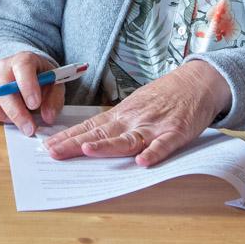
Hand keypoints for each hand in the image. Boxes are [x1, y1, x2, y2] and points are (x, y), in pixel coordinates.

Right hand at [0, 50, 63, 135]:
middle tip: (29, 128)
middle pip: (2, 87)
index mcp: (24, 60)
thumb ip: (54, 100)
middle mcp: (2, 67)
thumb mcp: (55, 86)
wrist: (28, 76)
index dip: (27, 85)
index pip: (22, 66)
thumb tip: (48, 117)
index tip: (35, 104)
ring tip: (14, 122)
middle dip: (16, 111)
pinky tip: (3, 120)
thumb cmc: (42, 81)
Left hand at [45, 62, 230, 166]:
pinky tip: (143, 162)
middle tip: (53, 152)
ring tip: (88, 150)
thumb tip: (88, 137)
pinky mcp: (176, 132)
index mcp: (122, 115)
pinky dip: (154, 153)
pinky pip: (163, 145)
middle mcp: (133, 119)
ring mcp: (154, 126)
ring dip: (108, 145)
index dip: (69, 137)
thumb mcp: (134, 106)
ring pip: (128, 139)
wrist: (197, 82)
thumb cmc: (163, 97)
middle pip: (101, 133)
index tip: (47, 146)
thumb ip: (115, 123)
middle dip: (76, 143)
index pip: (90, 127)